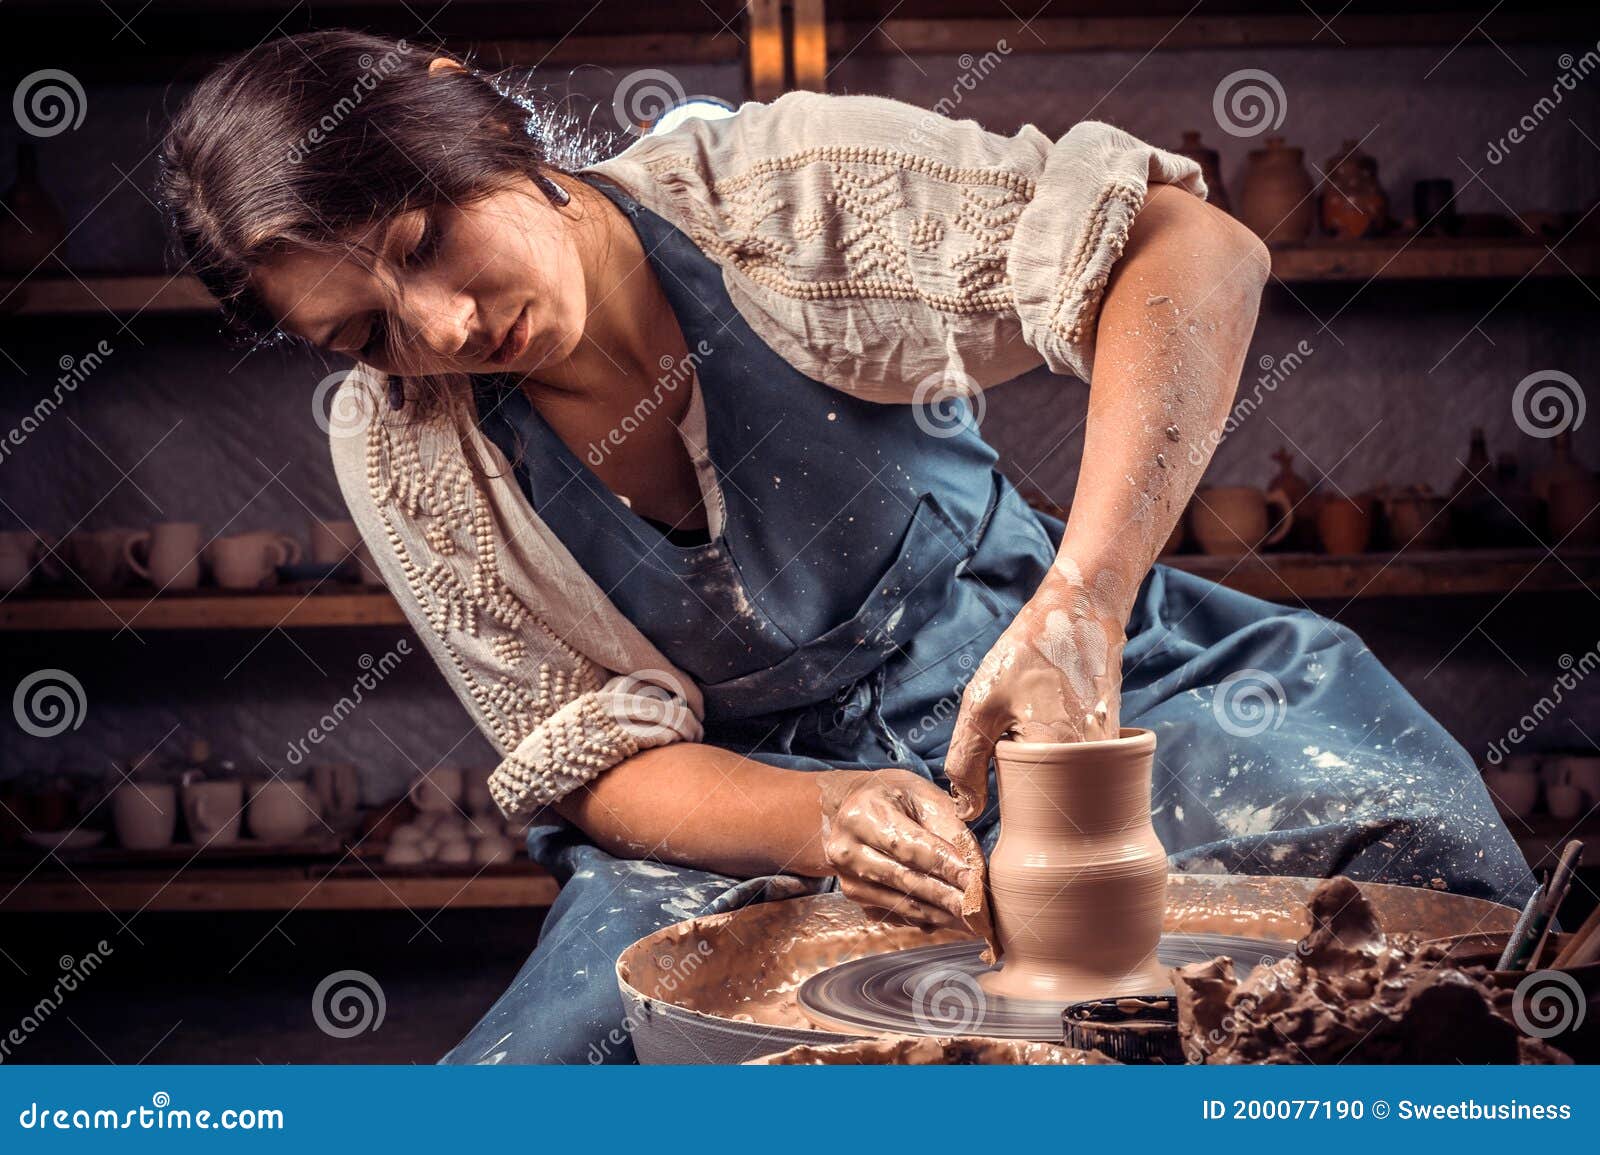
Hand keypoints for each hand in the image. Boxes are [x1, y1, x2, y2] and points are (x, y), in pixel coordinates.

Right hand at [817, 768, 985, 929]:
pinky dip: (927, 919)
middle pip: (905, 880)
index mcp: (861, 815)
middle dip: (947, 897)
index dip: (944, 866)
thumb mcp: (923, 796)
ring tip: (973, 919)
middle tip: (980, 910)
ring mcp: (847, 878)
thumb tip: (974, 872)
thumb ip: (950, 829)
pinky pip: (896, 914)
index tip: (975, 882)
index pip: (909, 846)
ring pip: (902, 904)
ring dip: (941, 915)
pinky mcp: (855, 898)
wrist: (851, 806)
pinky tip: (952, 918)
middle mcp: (846, 850)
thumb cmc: (894, 797)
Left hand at [944, 556, 1129, 819]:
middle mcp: (1093, 766)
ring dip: (1038, 756)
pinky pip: (1076, 762)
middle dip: (1019, 771)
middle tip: (1017, 718)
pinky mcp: (1110, 741)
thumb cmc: (1028, 653)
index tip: (997, 740)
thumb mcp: (982, 705)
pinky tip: (1051, 708)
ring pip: (1060, 778)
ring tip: (1035, 709)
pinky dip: (1056, 745)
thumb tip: (966, 812)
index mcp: (1060, 761)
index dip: (997, 782)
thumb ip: (967, 762)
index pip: (1020, 806)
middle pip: (1044, 796)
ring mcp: (1107, 753)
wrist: (1081, 611)